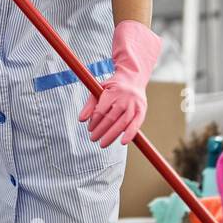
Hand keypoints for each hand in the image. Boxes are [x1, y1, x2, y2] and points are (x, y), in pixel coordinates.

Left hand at [78, 20, 161, 146]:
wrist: (133, 79)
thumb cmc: (112, 87)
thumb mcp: (99, 89)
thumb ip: (90, 105)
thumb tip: (81, 120)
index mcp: (113, 92)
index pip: (101, 110)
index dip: (94, 121)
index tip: (90, 128)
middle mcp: (125, 98)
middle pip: (111, 118)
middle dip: (101, 130)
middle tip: (93, 139)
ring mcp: (134, 104)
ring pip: (122, 123)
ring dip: (112, 135)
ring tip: (102, 144)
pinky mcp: (142, 110)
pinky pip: (136, 124)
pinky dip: (130, 134)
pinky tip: (123, 142)